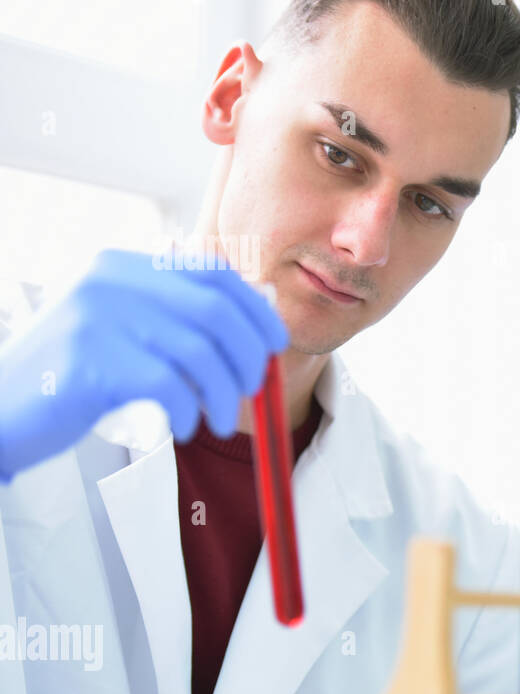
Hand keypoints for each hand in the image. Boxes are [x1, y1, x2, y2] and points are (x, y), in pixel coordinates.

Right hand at [0, 248, 287, 480]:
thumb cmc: (70, 375)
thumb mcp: (121, 330)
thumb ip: (176, 316)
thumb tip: (260, 313)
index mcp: (123, 265)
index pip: (213, 272)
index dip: (256, 308)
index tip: (276, 343)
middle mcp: (110, 281)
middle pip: (216, 312)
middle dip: (249, 356)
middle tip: (253, 390)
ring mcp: (97, 318)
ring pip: (200, 354)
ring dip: (224, 395)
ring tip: (220, 420)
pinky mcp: (90, 362)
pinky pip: (169, 387)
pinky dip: (188, 412)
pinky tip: (182, 428)